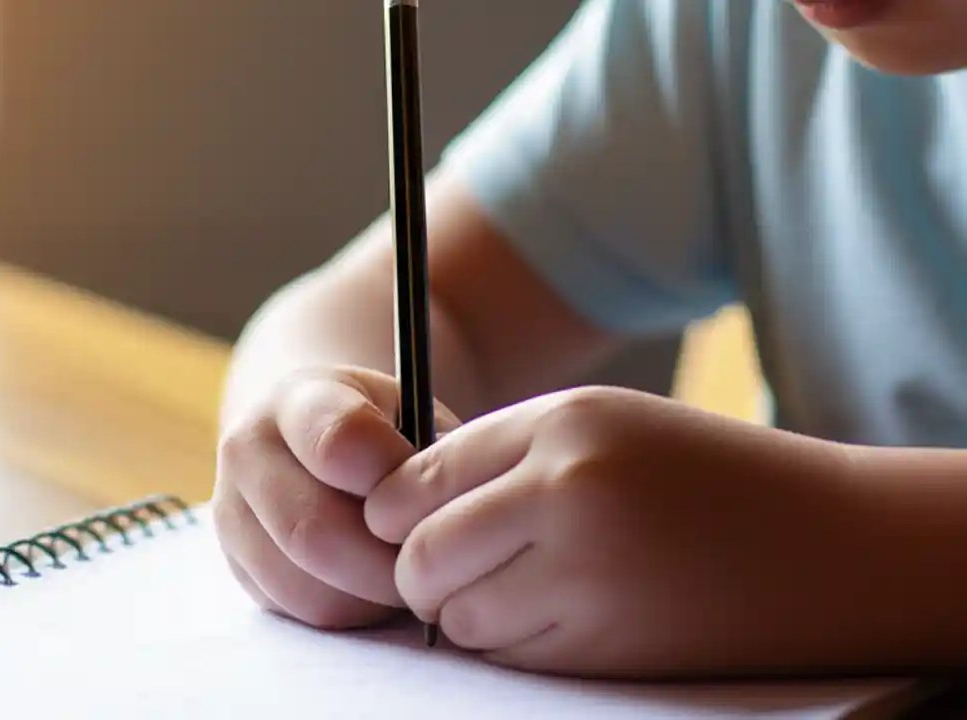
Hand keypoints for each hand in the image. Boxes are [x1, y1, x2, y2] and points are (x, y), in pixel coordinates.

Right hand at [213, 365, 460, 629]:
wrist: (308, 438)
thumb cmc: (380, 428)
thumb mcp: (411, 411)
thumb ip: (432, 450)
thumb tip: (450, 515)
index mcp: (296, 398)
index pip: (337, 443)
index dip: (394, 481)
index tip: (430, 495)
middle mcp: (247, 451)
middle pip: (313, 530)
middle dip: (385, 562)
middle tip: (430, 565)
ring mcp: (230, 512)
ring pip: (304, 584)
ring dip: (368, 597)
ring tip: (404, 576)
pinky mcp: (237, 566)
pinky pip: (298, 611)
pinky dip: (348, 613)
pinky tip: (373, 587)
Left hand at [365, 386, 861, 677]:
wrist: (829, 547)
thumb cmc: (702, 476)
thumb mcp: (601, 426)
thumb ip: (497, 454)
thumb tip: (389, 507)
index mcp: (562, 426)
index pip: (413, 479)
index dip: (394, 511)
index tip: (403, 523)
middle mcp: (567, 494)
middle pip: (418, 556)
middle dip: (416, 572)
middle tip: (444, 570)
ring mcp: (588, 577)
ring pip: (455, 615)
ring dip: (466, 611)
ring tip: (522, 586)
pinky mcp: (607, 649)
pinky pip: (507, 655)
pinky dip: (514, 644)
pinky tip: (566, 613)